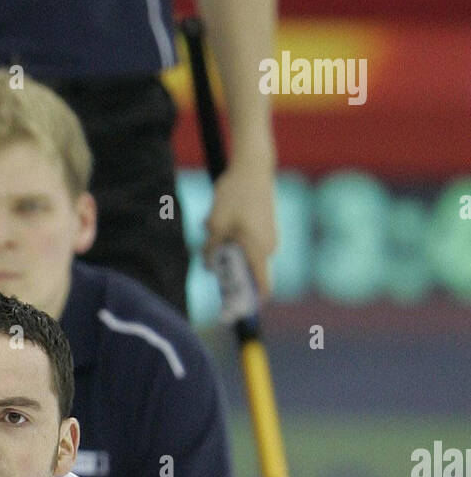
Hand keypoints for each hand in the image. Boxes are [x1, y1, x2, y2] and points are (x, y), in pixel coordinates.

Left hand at [204, 157, 277, 300]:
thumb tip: (208, 267)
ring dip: (228, 253)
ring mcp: (269, 237)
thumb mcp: (216, 224)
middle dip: (229, 272)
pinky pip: (247, 244)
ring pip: (245, 257)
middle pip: (248, 273)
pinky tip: (220, 222)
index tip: (235, 310)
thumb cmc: (235, 194)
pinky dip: (234, 242)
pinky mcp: (265, 228)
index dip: (250, 302)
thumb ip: (211, 250)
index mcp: (258, 251)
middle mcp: (268, 248)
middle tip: (211, 261)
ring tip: (214, 230)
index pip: (262, 288)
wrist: (252, 166)